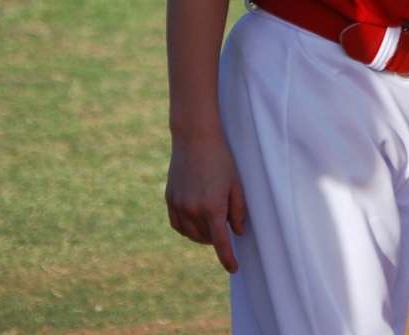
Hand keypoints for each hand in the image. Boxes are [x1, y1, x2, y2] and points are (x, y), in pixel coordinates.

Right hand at [165, 134, 247, 272]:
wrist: (195, 138)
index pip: (221, 243)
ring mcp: (178, 205)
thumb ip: (238, 211)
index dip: (228, 259)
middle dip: (217, 238)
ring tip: (212, 220)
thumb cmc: (221, 160)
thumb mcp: (236, 184)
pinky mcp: (169, 200)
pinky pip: (178, 225)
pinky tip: (195, 220)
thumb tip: (237, 233)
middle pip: (206, 239)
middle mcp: (193, 210)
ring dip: (202, 235)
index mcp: (212, 207)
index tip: (234, 268)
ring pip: (191, 234)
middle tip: (226, 221)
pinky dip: (187, 228)